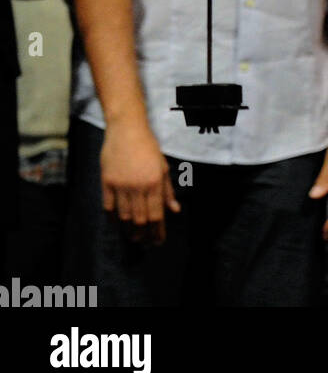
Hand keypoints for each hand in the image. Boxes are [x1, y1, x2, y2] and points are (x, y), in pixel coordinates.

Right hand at [100, 119, 180, 244]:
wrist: (126, 129)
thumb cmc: (148, 146)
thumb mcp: (163, 166)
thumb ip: (168, 191)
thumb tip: (175, 210)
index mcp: (155, 182)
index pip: (157, 214)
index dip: (158, 231)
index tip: (158, 241)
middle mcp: (138, 186)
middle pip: (140, 219)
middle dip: (144, 235)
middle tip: (145, 243)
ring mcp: (121, 185)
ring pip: (124, 216)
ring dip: (129, 230)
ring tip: (133, 237)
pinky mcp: (107, 182)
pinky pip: (109, 207)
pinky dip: (113, 219)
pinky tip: (118, 224)